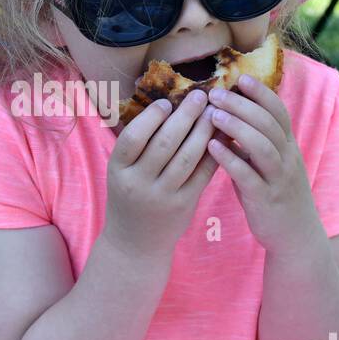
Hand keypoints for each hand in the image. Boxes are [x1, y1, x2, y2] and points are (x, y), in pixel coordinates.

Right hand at [103, 89, 218, 259]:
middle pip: (165, 143)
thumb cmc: (129, 197)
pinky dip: (213, 152)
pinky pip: (202, 174)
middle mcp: (138, 184)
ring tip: (213, 113)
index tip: (167, 102)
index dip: (151, 117)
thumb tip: (167, 104)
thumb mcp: (121, 172)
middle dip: (185, 116)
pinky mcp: (184, 205)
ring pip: (187, 157)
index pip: (133, 137)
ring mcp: (162, 196)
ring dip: (203, 131)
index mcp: (118, 170)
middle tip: (200, 96)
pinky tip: (220, 137)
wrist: (134, 242)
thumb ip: (138, 145)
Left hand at [204, 74, 312, 251]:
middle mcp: (287, 159)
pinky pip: (248, 175)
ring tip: (213, 115)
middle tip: (215, 93)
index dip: (261, 93)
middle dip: (241, 105)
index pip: (278, 112)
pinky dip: (230, 159)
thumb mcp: (269, 164)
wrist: (295, 236)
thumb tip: (228, 116)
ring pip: (262, 146)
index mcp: (288, 147)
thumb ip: (253, 142)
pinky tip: (211, 147)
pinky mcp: (266, 199)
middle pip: (268, 124)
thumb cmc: (275, 195)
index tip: (240, 77)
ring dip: (237, 127)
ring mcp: (278, 178)